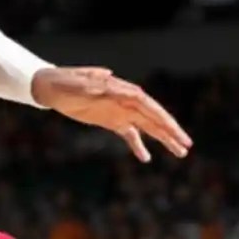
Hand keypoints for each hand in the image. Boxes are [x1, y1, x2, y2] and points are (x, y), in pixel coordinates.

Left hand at [32, 67, 190, 162]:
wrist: (51, 87)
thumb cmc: (66, 82)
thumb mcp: (80, 81)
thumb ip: (97, 83)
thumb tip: (115, 80)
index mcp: (121, 91)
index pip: (148, 106)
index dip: (163, 118)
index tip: (175, 131)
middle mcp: (125, 102)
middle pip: (153, 118)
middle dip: (170, 132)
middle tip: (186, 145)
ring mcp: (120, 112)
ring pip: (146, 127)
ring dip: (162, 140)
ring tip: (180, 153)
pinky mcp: (111, 121)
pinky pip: (129, 135)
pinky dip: (138, 145)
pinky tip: (146, 158)